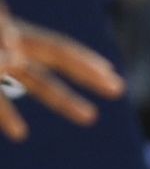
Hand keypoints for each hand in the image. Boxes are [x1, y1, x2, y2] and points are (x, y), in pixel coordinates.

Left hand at [0, 0, 124, 140]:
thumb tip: (13, 52)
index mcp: (14, 35)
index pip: (57, 50)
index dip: (84, 61)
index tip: (110, 73)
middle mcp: (12, 50)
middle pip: (57, 63)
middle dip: (88, 77)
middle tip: (119, 89)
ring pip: (35, 83)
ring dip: (64, 100)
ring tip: (91, 117)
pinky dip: (8, 116)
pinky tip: (20, 134)